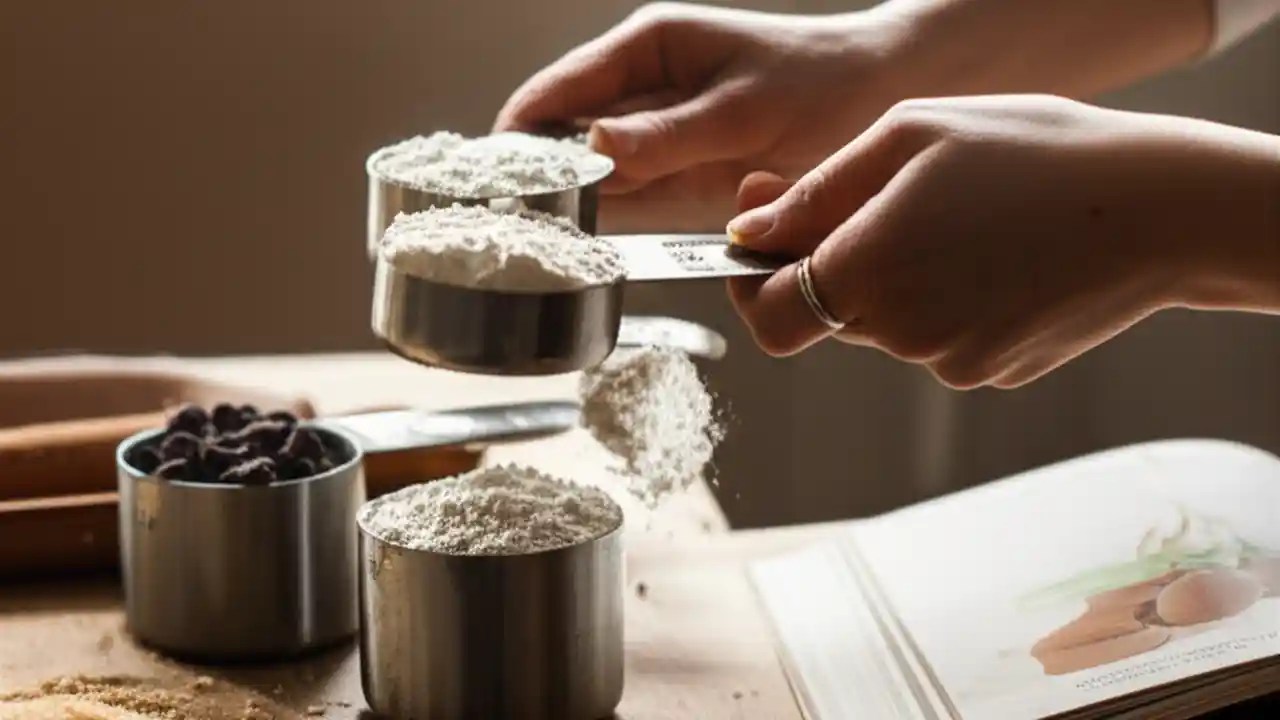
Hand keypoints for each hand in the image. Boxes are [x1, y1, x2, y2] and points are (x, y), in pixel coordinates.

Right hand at [494, 2, 911, 232]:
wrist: (883, 99)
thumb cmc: (821, 82)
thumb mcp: (744, 108)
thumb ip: (668, 134)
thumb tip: (591, 146)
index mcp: (647, 48)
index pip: (556, 91)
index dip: (517, 135)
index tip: (490, 183)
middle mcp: (641, 92)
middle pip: (562, 139)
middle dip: (535, 181)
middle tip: (510, 232)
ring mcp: (657, 138)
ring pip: (590, 178)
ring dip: (568, 211)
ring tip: (537, 249)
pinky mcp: (679, 178)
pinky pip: (631, 205)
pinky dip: (610, 228)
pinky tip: (588, 253)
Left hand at [726, 95, 1279, 388]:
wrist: (1159, 208)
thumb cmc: (1035, 153)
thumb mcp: (910, 138)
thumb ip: (814, 194)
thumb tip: (748, 231)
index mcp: (867, 272)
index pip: (768, 314)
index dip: (750, 284)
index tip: (762, 247)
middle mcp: (900, 333)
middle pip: (829, 312)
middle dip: (838, 263)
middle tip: (890, 199)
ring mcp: (949, 362)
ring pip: (886, 325)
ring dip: (899, 278)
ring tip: (966, 220)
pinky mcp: (993, 373)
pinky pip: (939, 340)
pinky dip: (948, 302)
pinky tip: (998, 257)